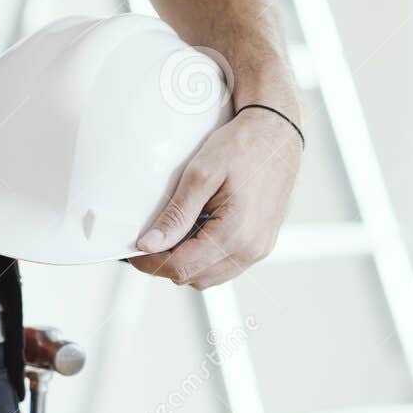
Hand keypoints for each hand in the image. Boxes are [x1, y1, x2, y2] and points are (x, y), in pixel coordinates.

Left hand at [127, 108, 300, 289]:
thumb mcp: (201, 174)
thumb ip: (176, 214)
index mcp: (236, 234)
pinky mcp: (261, 245)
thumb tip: (150, 244)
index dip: (151, 262)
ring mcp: (259, 250)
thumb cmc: (244, 147)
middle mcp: (251, 249)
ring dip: (186, 263)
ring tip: (175, 232)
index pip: (181, 267)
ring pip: (209, 278)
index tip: (135, 249)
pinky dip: (205, 258)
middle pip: (194, 278)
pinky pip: (225, 267)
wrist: (277, 135)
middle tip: (151, 238)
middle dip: (167, 262)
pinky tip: (197, 232)